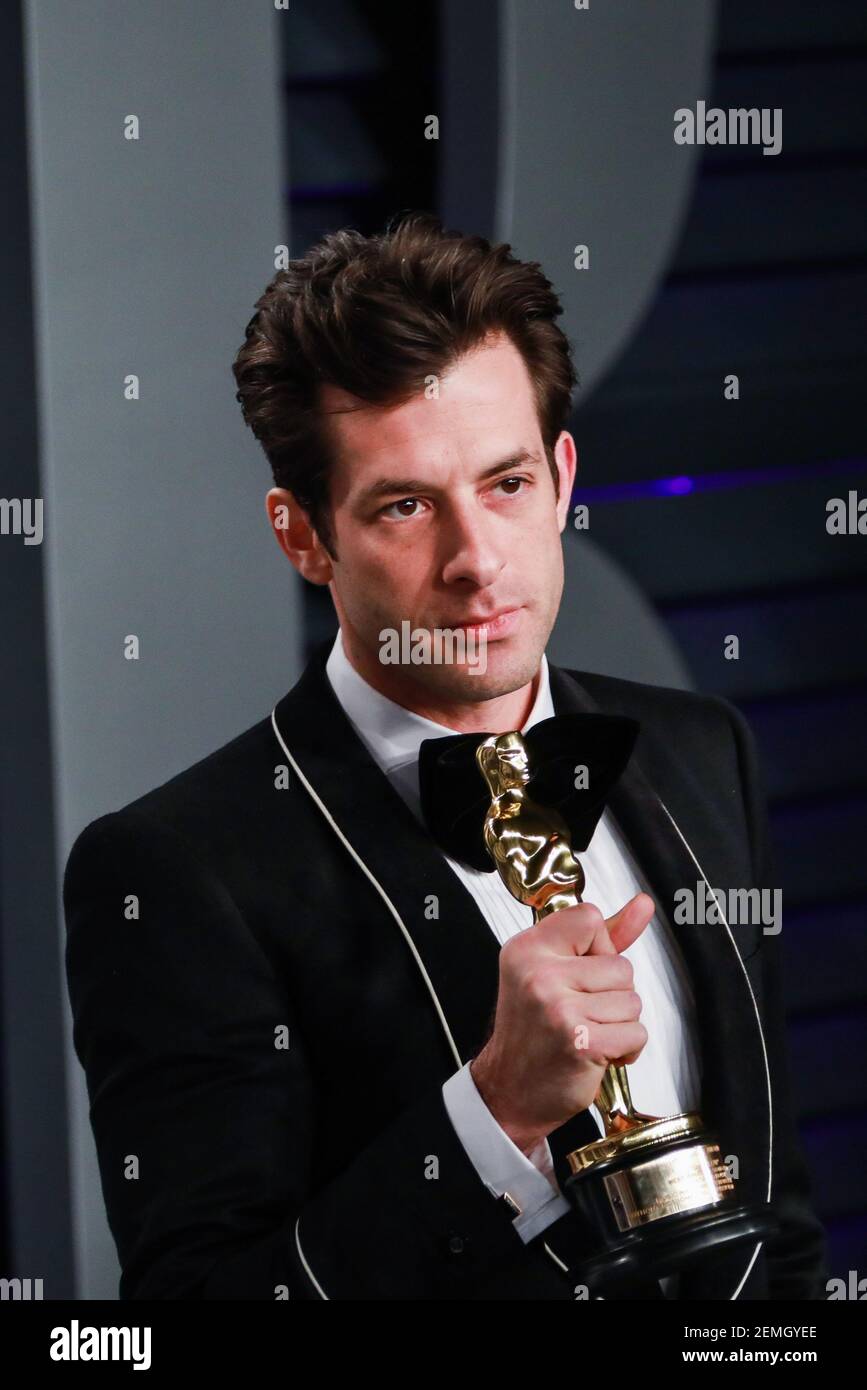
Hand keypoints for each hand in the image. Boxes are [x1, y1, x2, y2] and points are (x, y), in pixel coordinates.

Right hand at [469, 894, 653, 1153]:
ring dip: (619, 1024)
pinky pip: (635, 1032)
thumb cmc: (533, 1033)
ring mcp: (557, 1007)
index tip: (579, 973)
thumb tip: (643, 905)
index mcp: (527, 949)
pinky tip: (597, 1052)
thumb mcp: (555, 973)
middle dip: (612, 994)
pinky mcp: (579, 1040)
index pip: (589, 918)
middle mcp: (538, 974)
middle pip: (621, 965)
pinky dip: (625, 1048)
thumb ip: (603, 937)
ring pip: (631, 1000)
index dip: (598, 948)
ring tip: (588, 1032)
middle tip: (579, 1013)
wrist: (510, 1090)